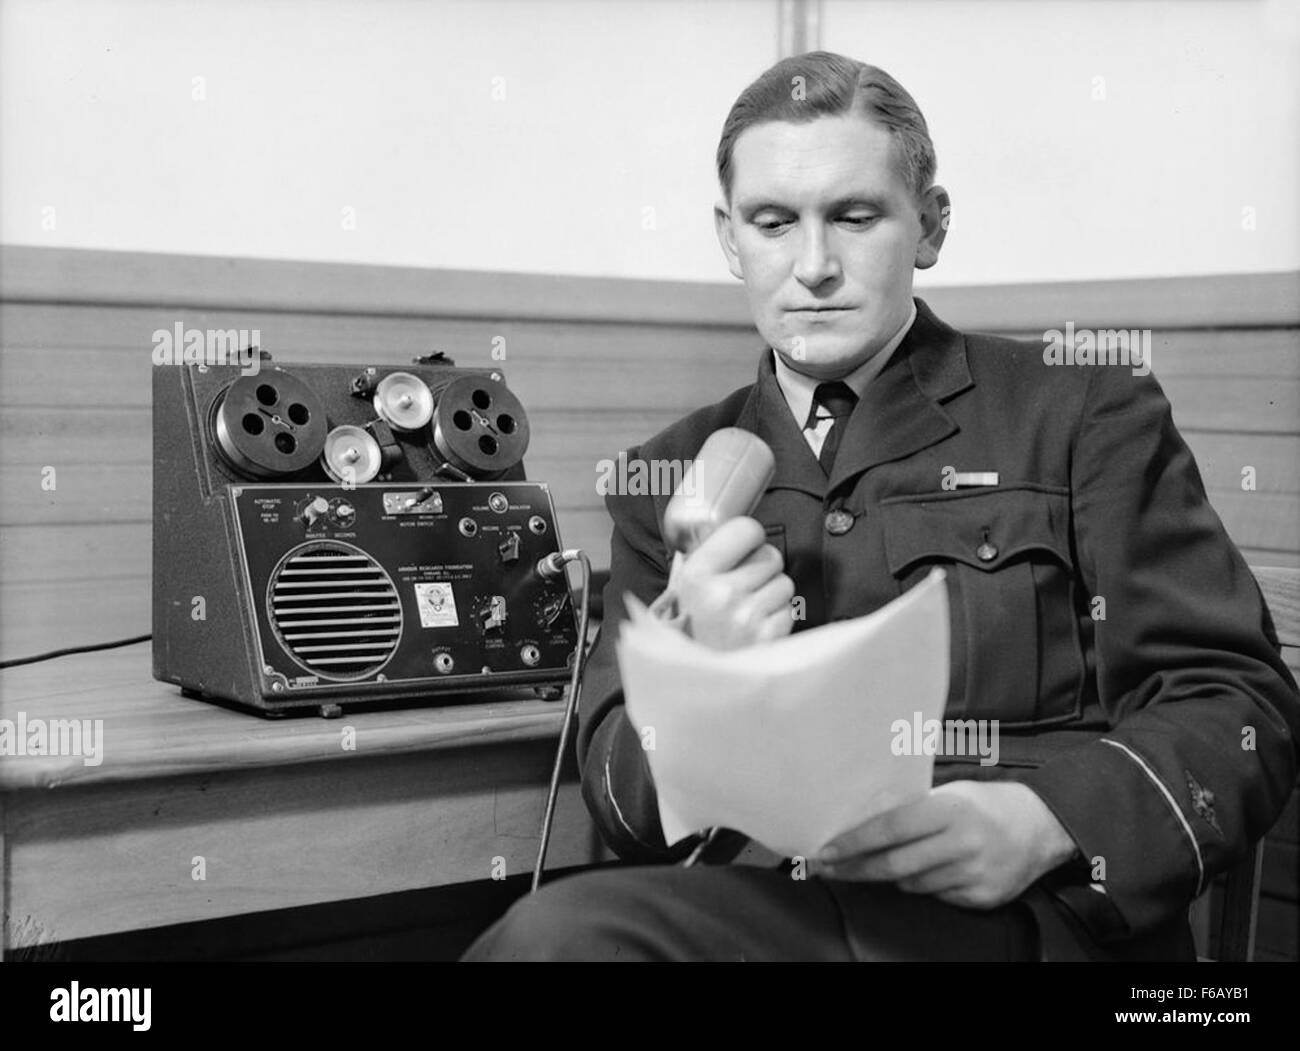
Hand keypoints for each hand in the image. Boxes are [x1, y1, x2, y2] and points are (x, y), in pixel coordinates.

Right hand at [672, 517, 794, 649]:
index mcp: (697, 575)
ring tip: (749, 610)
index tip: (746, 547)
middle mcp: (723, 593)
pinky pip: (789, 609)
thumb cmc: (688, 632)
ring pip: (784, 582)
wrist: (693, 683)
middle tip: (745, 585)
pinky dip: (778, 617)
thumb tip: (735, 530)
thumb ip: (705, 559)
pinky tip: (757, 627)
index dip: (750, 537)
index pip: (746, 529)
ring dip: (772, 594)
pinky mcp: (769, 637)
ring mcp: (748, 617)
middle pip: (771, 555)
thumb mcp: (681, 590)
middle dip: (763, 568)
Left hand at [813, 780, 1078, 908]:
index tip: (826, 851)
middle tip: (829, 869)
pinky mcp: (983, 897)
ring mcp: (973, 874)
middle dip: (856, 869)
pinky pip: (937, 896)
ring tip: (885, 863)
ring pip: (912, 884)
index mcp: (950, 810)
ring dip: (892, 876)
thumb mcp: (951, 793)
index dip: (854, 842)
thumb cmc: (987, 804)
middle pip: (894, 865)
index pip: (890, 829)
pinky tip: (931, 869)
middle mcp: (962, 843)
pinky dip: (925, 885)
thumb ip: (913, 809)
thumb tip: (864, 823)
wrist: (1043, 826)